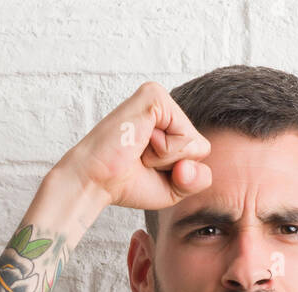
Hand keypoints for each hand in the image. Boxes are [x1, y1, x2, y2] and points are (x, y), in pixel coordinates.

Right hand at [63, 80, 211, 211]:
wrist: (96, 182)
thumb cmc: (127, 183)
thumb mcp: (173, 188)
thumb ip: (198, 179)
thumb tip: (197, 158)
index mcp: (168, 125)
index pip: (201, 154)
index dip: (179, 174)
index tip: (148, 168)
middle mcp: (165, 108)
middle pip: (201, 148)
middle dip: (175, 167)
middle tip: (142, 160)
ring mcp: (159, 98)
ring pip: (195, 143)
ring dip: (167, 160)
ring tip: (139, 152)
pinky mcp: (155, 96)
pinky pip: (184, 135)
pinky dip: (164, 152)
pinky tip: (140, 143)